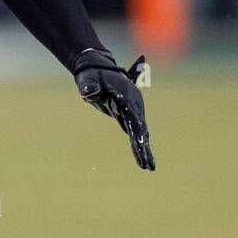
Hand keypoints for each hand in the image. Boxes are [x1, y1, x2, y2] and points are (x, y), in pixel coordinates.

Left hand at [72, 49, 154, 170]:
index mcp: (126, 94)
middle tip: (148, 164)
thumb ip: (90, 86)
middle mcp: (133, 103)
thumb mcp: (88, 79)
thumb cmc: (92, 75)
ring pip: (140, 132)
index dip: (137, 128)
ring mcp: (133, 109)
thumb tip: (89, 92)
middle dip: (143, 146)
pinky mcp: (129, 116)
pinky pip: (135, 133)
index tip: (141, 141)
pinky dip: (138, 145)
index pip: (133, 114)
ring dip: (144, 150)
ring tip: (149, 167)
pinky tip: (142, 160)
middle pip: (140, 127)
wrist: (97, 69)